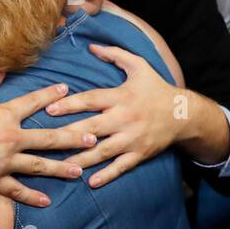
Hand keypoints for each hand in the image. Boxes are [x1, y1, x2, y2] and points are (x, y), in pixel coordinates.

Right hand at [0, 75, 98, 205]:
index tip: (67, 90)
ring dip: (61, 168)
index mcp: (3, 115)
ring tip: (80, 170)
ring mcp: (4, 163)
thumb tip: (3, 72)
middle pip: (48, 138)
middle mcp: (9, 139)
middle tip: (93, 137)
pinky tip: (47, 200)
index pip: (33, 103)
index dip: (51, 95)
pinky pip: (17, 190)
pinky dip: (32, 196)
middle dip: (72, 137)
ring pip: (39, 166)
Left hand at [47, 44, 182, 187]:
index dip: (70, 104)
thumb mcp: (139, 66)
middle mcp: (125, 118)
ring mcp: (133, 138)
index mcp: (121, 97)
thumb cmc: (156, 88)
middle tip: (46, 139)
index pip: (91, 100)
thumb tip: (91, 46)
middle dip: (69, 134)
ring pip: (103, 151)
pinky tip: (91, 182)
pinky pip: (121, 166)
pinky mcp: (140, 153)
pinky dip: (107, 175)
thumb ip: (115, 54)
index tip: (49, 109)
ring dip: (82, 158)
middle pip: (92, 127)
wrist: (184, 114)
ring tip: (61, 166)